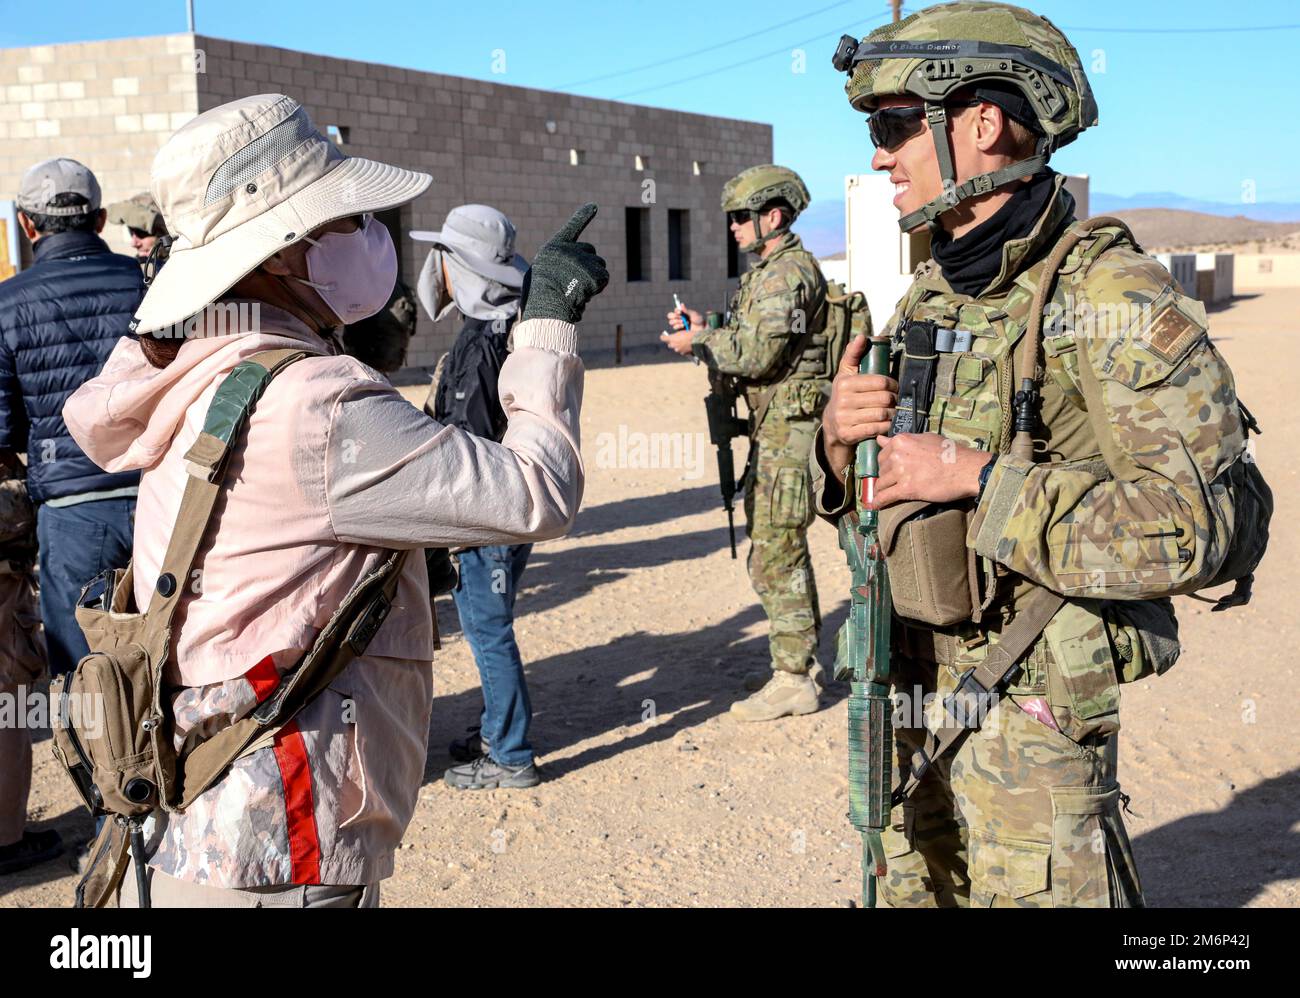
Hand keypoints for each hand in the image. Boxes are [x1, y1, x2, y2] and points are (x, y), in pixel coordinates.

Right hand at [520, 203, 608, 324]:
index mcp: (554, 248)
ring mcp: (582, 259)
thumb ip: (562, 267)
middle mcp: (569, 249)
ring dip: (594, 278)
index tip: (594, 206)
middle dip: (589, 265)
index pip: (572, 227)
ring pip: (599, 265)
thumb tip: (580, 274)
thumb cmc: (542, 297)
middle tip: (576, 282)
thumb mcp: (545, 276)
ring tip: (578, 290)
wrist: (546, 306)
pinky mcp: (594, 271)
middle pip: (590, 251)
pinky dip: (598, 287)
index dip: (583, 216)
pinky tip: (584, 294)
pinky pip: (604, 278)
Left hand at [660, 328, 696, 355]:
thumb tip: (673, 337)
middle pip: (669, 345)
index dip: (663, 337)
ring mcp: (678, 349)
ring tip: (683, 343)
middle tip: (675, 340)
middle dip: (671, 343)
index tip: (663, 336)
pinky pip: (680, 351)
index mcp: (672, 338)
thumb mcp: (681, 332)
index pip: (663, 338)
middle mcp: (673, 345)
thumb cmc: (689, 334)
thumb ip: (675, 336)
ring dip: (677, 346)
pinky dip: (682, 349)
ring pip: (675, 348)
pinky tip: (686, 346)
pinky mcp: (682, 353)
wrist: (697, 340)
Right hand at [665, 305, 702, 330]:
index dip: (676, 311)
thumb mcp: (693, 314)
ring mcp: (678, 323)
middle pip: (670, 316)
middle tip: (681, 317)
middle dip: (674, 316)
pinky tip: (684, 325)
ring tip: (683, 322)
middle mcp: (679, 317)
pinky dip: (678, 326)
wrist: (701, 328)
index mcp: (682, 312)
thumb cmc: (698, 320)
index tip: (680, 312)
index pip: (675, 310)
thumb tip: (681, 304)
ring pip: (671, 322)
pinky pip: (674, 327)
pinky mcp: (679, 329)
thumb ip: (686, 310)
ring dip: (677, 321)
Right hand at [822, 334, 897, 481]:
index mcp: (845, 383)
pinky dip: (885, 426)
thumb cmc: (845, 395)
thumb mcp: (846, 374)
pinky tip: (886, 423)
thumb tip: (862, 337)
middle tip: (895, 400)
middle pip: (883, 399)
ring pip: (882, 414)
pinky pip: (876, 429)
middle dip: (894, 400)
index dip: (892, 384)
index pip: (880, 381)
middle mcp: (843, 401)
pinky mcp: (848, 434)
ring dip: (892, 413)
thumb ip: (853, 355)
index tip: (894, 387)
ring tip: (892, 411)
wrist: (832, 425)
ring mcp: (845, 419)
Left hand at [869, 433, 988, 508]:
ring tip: (883, 495)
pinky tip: (874, 506)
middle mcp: (897, 454)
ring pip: (881, 484)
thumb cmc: (950, 453)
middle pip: (881, 469)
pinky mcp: (906, 489)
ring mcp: (901, 472)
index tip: (890, 470)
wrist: (965, 469)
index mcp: (901, 440)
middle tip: (892, 483)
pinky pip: (885, 497)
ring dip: (882, 490)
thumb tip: (880, 439)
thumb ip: (902, 440)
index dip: (886, 463)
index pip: (882, 453)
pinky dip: (878, 502)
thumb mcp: (925, 438)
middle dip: (885, 477)